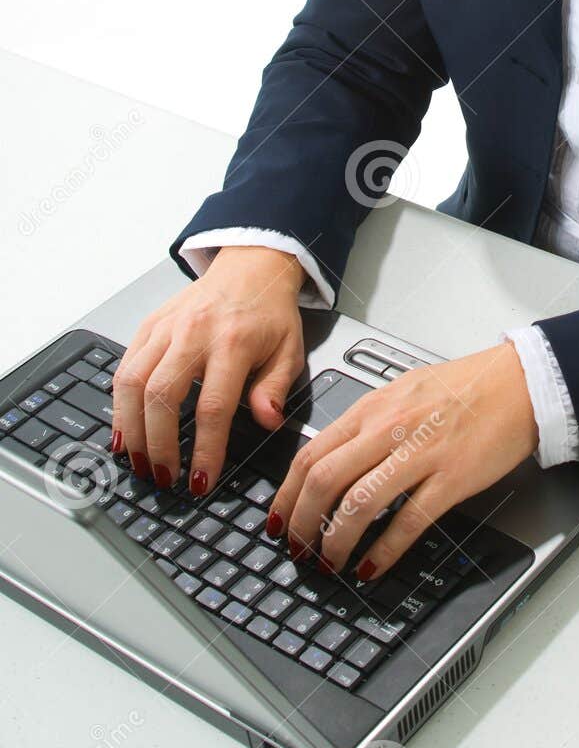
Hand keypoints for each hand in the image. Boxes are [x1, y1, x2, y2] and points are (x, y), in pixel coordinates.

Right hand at [110, 249, 306, 491]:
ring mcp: (166, 328)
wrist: (250, 266)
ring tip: (138, 461)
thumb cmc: (269, 311)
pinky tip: (124, 429)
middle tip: (163, 477)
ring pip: (132, 383)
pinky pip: (123, 367)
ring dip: (131, 429)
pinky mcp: (148, 326)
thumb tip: (268, 422)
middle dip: (158, 445)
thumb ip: (276, 388)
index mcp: (233, 342)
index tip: (201, 480)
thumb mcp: (289, 350)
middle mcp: (193, 333)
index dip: (205, 449)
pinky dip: (118, 403)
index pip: (213, 406)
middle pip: (162, 396)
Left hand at [267, 342, 537, 579]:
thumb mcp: (402, 391)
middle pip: (324, 480)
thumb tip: (334, 456)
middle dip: (302, 524)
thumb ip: (367, 422)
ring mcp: (421, 453)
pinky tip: (372, 567)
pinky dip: (383, 551)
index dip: (286, 494)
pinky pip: (408, 520)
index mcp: (373, 407)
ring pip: (359, 503)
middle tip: (298, 550)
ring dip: (335, 541)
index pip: (310, 453)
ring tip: (329, 563)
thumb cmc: (465, 386)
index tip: (279, 521)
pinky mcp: (452, 477)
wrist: (519, 383)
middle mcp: (390, 428)